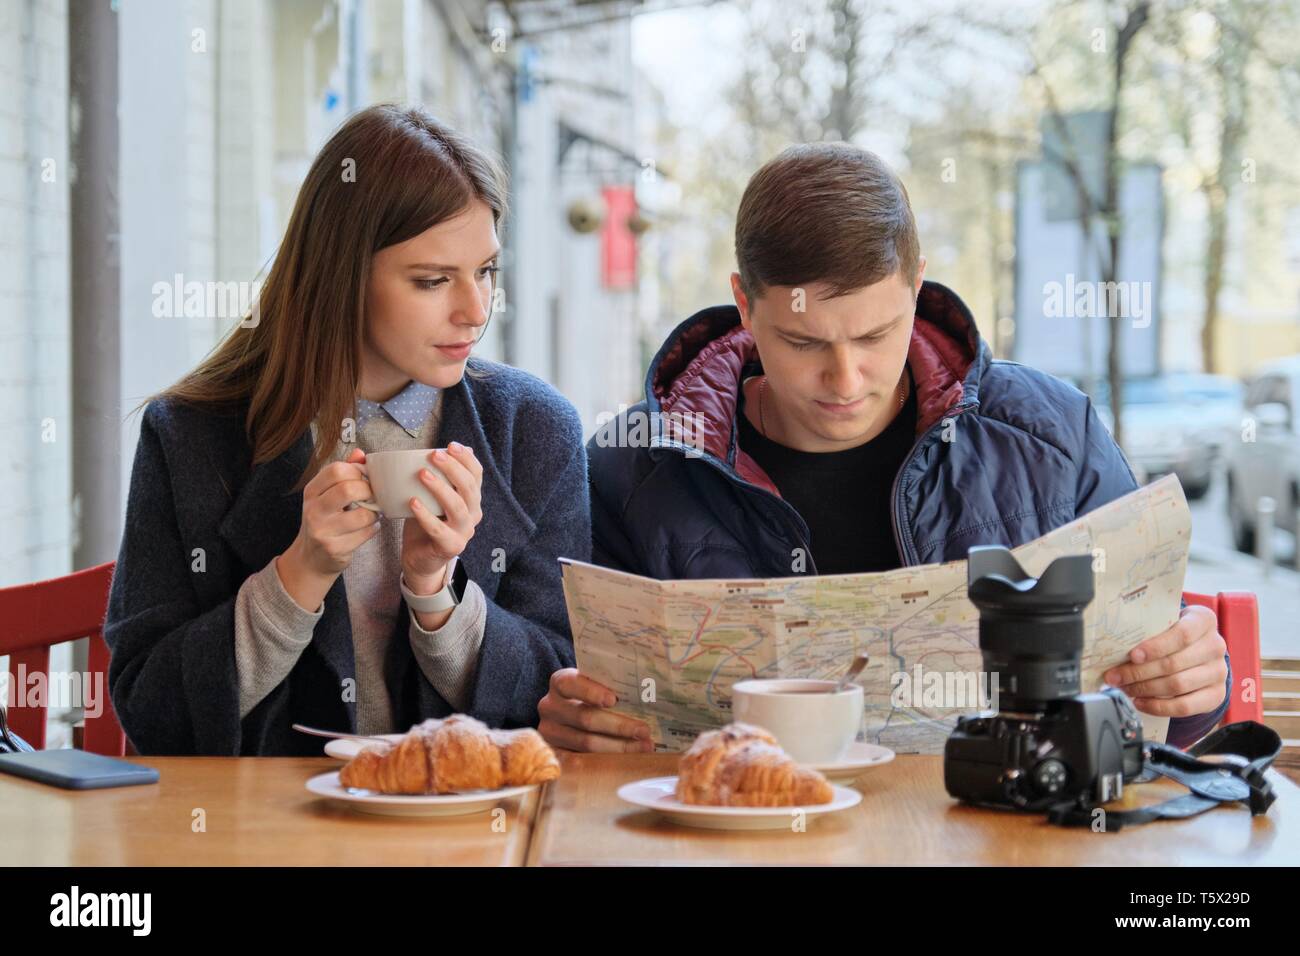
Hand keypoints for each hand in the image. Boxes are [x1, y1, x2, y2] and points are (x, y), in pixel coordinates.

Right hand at [276, 449, 379, 610]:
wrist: (311, 558)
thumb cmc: (324, 521)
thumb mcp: (326, 495)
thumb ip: (343, 473)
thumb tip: (360, 453)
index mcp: (311, 491)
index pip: (337, 469)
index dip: (358, 471)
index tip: (364, 478)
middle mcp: (313, 510)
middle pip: (349, 489)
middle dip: (368, 491)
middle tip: (372, 496)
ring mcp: (322, 531)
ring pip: (362, 515)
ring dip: (374, 513)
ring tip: (372, 513)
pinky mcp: (335, 548)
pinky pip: (366, 534)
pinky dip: (373, 529)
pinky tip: (367, 528)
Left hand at [400, 442, 483, 596]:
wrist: (422, 560)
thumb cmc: (426, 524)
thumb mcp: (433, 498)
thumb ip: (440, 479)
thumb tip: (443, 450)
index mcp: (472, 500)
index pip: (477, 475)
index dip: (467, 459)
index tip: (450, 445)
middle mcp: (473, 515)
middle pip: (470, 488)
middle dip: (453, 468)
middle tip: (434, 455)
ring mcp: (463, 532)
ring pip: (457, 507)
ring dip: (440, 488)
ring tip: (422, 474)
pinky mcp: (450, 546)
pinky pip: (439, 529)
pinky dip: (426, 515)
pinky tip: (413, 502)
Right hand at [537, 668, 654, 752]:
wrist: (570, 710)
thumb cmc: (593, 693)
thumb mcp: (597, 682)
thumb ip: (612, 682)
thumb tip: (648, 685)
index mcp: (560, 682)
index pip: (571, 684)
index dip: (592, 692)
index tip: (613, 700)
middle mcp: (550, 706)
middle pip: (585, 718)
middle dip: (618, 726)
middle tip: (644, 731)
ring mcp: (550, 732)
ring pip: (586, 743)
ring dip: (619, 746)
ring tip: (644, 747)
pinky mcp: (556, 753)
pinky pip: (582, 761)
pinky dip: (607, 760)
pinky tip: (627, 760)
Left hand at [1102, 605, 1227, 717]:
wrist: (1197, 649)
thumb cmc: (1172, 633)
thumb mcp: (1163, 622)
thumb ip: (1147, 630)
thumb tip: (1114, 648)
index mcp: (1203, 621)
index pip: (1182, 634)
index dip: (1156, 647)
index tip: (1132, 656)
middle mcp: (1215, 646)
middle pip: (1174, 663)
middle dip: (1138, 672)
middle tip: (1115, 677)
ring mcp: (1218, 672)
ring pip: (1177, 685)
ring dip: (1145, 689)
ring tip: (1125, 688)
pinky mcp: (1216, 695)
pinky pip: (1185, 706)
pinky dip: (1159, 707)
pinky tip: (1140, 702)